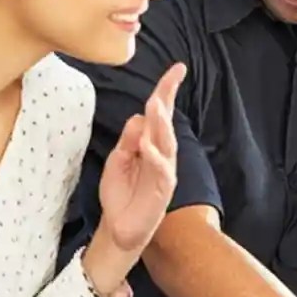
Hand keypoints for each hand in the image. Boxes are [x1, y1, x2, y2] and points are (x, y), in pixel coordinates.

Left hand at [97, 63, 186, 252]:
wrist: (119, 227)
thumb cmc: (120, 193)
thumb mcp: (118, 159)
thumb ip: (128, 139)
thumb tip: (140, 117)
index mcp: (151, 143)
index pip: (160, 113)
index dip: (167, 90)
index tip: (178, 69)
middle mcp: (162, 154)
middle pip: (167, 123)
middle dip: (168, 101)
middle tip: (170, 80)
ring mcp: (164, 172)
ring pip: (166, 143)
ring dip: (161, 124)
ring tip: (156, 105)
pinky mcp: (163, 190)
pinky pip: (160, 170)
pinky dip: (154, 157)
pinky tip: (147, 146)